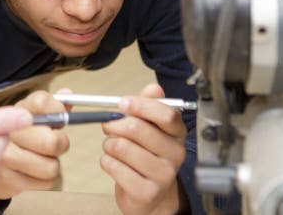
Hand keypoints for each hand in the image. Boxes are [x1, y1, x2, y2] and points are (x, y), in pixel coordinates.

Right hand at [0, 90, 70, 204]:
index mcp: (13, 111)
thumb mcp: (29, 114)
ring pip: (51, 167)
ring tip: (39, 158)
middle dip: (60, 144)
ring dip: (51, 164)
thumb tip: (68, 94)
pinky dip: (44, 180)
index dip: (58, 110)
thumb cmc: (16, 135)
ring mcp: (3, 158)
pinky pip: (46, 183)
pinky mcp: (6, 181)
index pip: (42, 103)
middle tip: (54, 144)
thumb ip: (50, 105)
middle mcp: (5, 132)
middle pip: (52, 142)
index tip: (59, 116)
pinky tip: (32, 172)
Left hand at [100, 83, 187, 214]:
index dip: (140, 105)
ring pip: (121, 147)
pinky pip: (114, 166)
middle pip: (137, 128)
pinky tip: (114, 163)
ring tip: (113, 148)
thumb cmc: (146, 155)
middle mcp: (175, 154)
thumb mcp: (149, 127)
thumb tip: (154, 89)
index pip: (166, 114)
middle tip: (108, 126)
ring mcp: (163, 175)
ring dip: (108, 144)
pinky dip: (106, 161)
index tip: (121, 103)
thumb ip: (148, 106)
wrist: (149, 194)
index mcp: (177, 133)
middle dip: (114, 124)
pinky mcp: (146, 192)